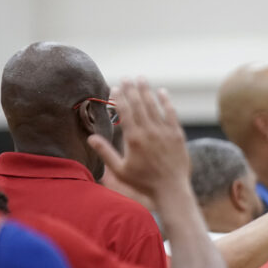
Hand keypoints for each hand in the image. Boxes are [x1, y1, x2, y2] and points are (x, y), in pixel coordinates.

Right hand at [87, 78, 188, 197]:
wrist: (171, 189)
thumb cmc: (143, 182)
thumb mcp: (120, 170)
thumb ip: (105, 152)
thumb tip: (90, 137)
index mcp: (134, 138)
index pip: (125, 111)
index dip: (119, 98)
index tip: (114, 88)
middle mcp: (149, 132)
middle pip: (138, 104)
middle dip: (131, 89)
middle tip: (126, 77)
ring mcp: (164, 132)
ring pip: (153, 106)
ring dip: (146, 90)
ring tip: (141, 78)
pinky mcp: (177, 135)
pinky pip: (171, 113)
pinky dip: (166, 101)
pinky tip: (162, 92)